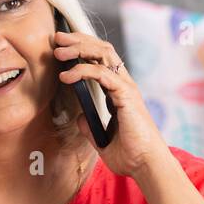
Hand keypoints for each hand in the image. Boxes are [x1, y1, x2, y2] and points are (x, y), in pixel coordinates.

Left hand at [54, 28, 170, 180]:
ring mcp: (126, 88)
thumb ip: (90, 127)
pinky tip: (66, 76)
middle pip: (102, 50)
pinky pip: (102, 74)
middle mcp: (124, 85)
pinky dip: (82, 71)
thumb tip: (78, 118)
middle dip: (78, 40)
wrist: (146, 166)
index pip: (101, 59)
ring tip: (58, 52)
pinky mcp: (126, 95)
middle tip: (57, 38)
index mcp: (119, 92)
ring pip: (103, 54)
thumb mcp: (101, 141)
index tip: (62, 46)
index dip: (82, 48)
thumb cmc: (130, 155)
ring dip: (79, 49)